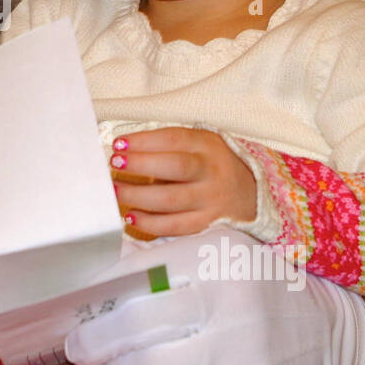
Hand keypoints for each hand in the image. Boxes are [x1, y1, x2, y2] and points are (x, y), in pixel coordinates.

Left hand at [65, 227, 364, 364]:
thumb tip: (97, 290)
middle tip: (79, 345)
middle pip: (133, 321)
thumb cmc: (260, 295)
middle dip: (94, 339)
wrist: (331, 337)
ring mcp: (238, 344)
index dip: (96, 295)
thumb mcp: (221, 262)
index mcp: (216, 253)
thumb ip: (166, 267)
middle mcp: (227, 293)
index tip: (77, 309)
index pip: (135, 272)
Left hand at [110, 127, 255, 236]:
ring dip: (138, 195)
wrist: (249, 194)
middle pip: (176, 167)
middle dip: (141, 164)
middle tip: (115, 164)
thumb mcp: (198, 144)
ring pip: (172, 199)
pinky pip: (176, 225)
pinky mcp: (207, 223)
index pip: (174, 139)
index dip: (144, 141)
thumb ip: (167, 146)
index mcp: (207, 145)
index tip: (118, 143)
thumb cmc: (210, 164)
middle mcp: (211, 171)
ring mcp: (210, 199)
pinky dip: (150, 222)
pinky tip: (131, 215)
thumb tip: (124, 151)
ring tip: (116, 190)